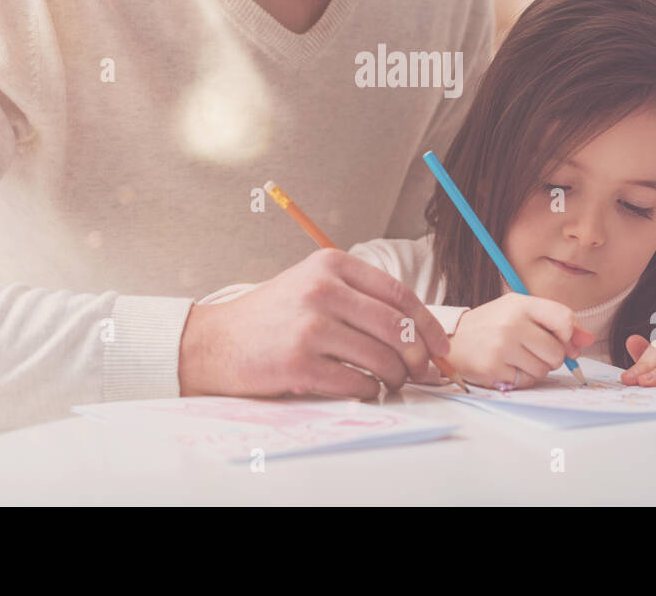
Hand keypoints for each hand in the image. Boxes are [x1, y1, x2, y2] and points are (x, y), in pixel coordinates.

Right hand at [177, 247, 450, 399]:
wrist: (215, 343)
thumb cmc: (272, 318)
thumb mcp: (312, 285)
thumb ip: (358, 297)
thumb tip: (416, 329)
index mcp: (330, 264)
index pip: (398, 294)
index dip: (427, 324)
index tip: (439, 345)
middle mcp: (321, 290)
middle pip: (395, 327)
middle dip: (418, 356)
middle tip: (421, 372)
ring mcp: (310, 326)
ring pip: (381, 358)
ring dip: (395, 378)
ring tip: (391, 383)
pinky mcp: (298, 362)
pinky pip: (356, 382)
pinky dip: (368, 390)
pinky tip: (363, 389)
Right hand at [448, 293, 593, 388]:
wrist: (454, 339)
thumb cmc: (492, 325)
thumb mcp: (521, 312)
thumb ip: (556, 322)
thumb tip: (587, 339)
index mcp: (521, 304)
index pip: (564, 318)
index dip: (568, 335)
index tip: (558, 338)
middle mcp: (512, 324)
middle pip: (557, 352)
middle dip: (551, 357)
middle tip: (532, 350)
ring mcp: (502, 347)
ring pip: (543, 370)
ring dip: (535, 369)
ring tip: (517, 358)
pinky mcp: (494, 369)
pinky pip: (526, 382)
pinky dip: (521, 378)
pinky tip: (506, 367)